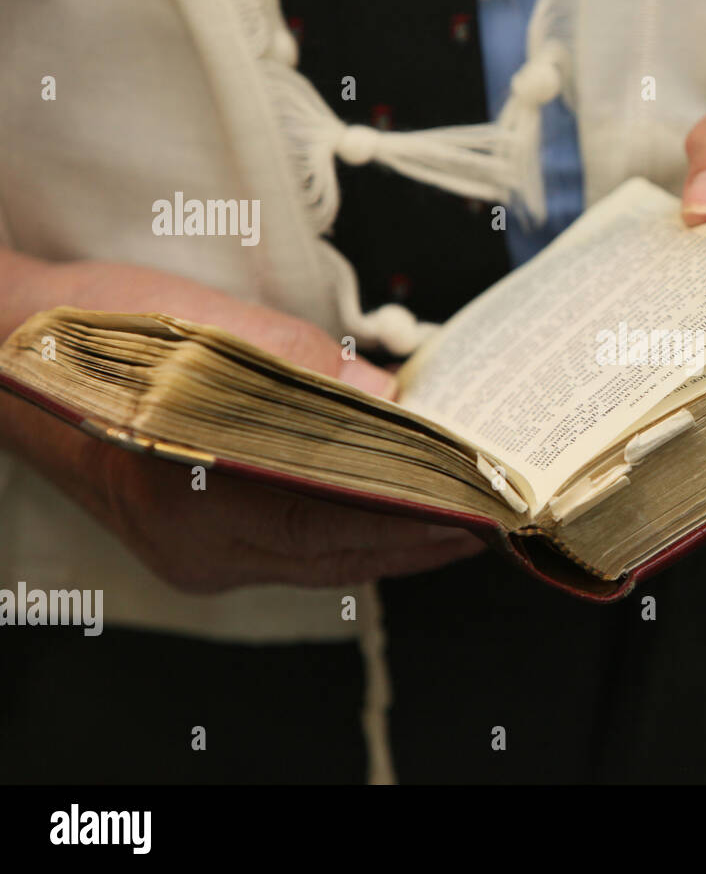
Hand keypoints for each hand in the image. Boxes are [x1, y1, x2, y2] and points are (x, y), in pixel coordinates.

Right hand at [0, 255, 485, 590]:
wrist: (13, 355)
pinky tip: (379, 513)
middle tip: (480, 520)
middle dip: (411, 541)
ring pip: (310, 561)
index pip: (326, 522)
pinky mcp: (190, 547)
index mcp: (188, 489)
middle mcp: (189, 544)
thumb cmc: (97, 333)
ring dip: (382, 543)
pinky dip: (339, 535)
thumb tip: (385, 397)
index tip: (470, 509)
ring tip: (448, 520)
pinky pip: (285, 553)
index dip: (406, 520)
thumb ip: (299, 362)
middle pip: (328, 556)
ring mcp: (187, 556)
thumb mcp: (198, 323)